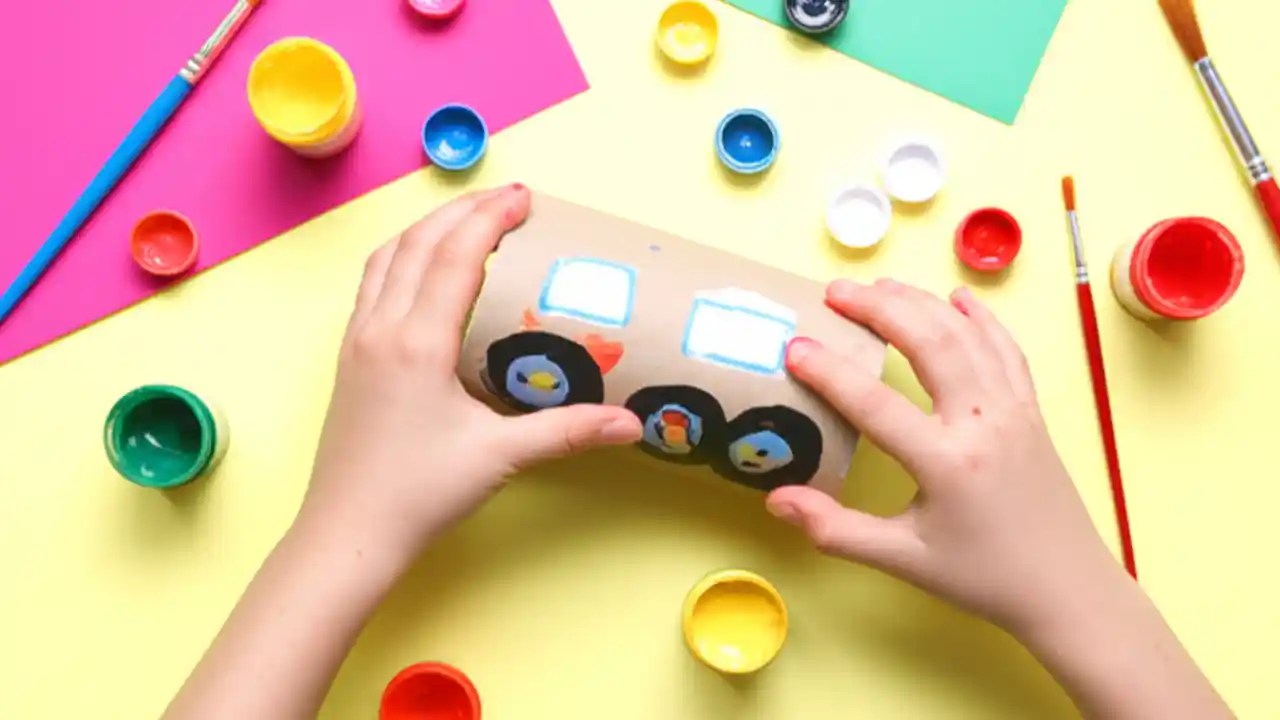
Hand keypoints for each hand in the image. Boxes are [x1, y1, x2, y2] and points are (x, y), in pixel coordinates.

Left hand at [302, 185, 642, 559]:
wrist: (348, 534)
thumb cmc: (419, 495)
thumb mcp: (501, 458)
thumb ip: (569, 431)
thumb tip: (634, 425)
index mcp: (418, 342)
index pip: (456, 256)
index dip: (491, 218)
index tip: (525, 197)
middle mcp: (381, 329)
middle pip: (419, 243)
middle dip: (464, 211)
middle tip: (508, 198)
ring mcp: (357, 341)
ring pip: (387, 257)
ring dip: (428, 227)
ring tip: (467, 218)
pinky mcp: (348, 359)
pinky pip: (372, 284)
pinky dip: (401, 255)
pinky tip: (420, 266)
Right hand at [768, 279, 1125, 632]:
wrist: (1067, 589)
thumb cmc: (983, 578)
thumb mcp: (903, 561)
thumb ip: (835, 529)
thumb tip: (776, 500)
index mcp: (945, 463)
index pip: (876, 404)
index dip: (831, 373)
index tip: (796, 346)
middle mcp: (982, 423)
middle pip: (928, 343)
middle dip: (879, 308)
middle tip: (835, 292)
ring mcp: (1013, 410)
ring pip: (966, 336)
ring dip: (921, 303)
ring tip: (880, 285)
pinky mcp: (1032, 411)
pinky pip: (1005, 349)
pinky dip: (981, 318)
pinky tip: (957, 298)